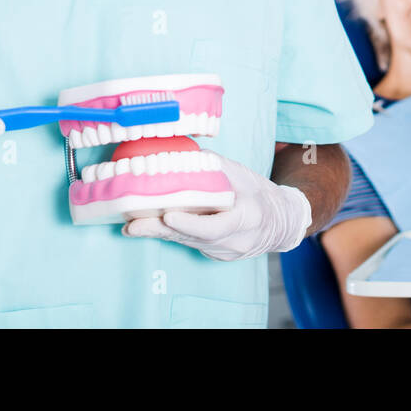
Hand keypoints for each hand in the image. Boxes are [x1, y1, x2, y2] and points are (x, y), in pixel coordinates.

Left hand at [122, 155, 311, 259]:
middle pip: (193, 238)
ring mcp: (225, 252)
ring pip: (187, 242)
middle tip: (132, 225)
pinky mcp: (216, 255)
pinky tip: (147, 228)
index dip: (190, 223)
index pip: (217, 225)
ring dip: (158, 233)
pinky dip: (169, 234)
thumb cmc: (259, 194)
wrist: (280, 222)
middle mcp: (235, 240)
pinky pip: (189, 243)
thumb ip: (214, 168)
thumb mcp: (243, 176)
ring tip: (131, 226)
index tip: (168, 216)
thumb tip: (181, 154)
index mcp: (247, 217)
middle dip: (161, 231)